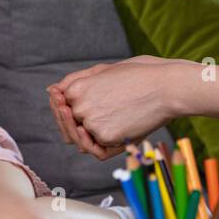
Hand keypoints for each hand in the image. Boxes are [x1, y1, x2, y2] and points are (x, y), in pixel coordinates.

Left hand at [46, 55, 188, 158]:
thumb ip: (76, 80)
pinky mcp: (106, 138)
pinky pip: (98, 149)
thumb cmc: (140, 75)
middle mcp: (79, 106)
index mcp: (76, 88)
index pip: (60, 105)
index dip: (66, 109)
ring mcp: (91, 123)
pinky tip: (115, 136)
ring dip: (88, 138)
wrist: (167, 87)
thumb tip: (52, 89)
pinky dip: (104, 146)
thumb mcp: (104, 70)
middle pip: (66, 124)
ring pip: (81, 138)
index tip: (85, 109)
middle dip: (73, 125)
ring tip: (109, 127)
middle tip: (95, 122)